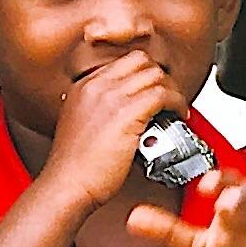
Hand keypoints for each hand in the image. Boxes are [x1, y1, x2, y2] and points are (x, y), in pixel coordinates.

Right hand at [40, 50, 180, 211]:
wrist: (67, 185)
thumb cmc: (74, 166)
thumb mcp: (79, 125)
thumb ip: (98, 110)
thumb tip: (123, 109)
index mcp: (84, 86)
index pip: (123, 62)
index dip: (144, 74)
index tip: (153, 88)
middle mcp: (96, 86)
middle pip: (141, 61)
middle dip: (160, 76)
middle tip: (169, 95)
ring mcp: (110, 97)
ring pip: (155, 75)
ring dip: (172, 89)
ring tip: (175, 106)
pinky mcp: (126, 114)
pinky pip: (163, 95)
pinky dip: (177, 103)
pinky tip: (179, 114)